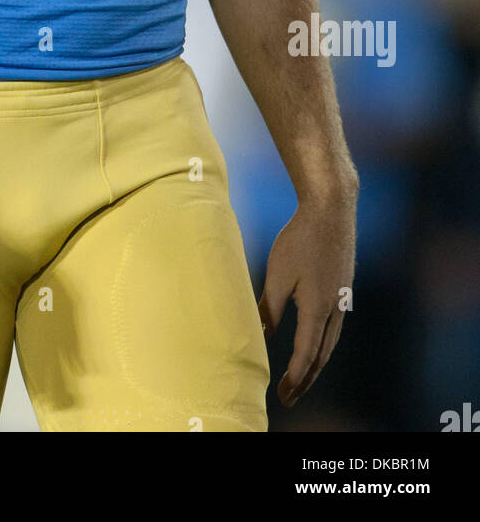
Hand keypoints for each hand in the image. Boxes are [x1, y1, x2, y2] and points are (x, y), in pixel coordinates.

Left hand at [258, 189, 356, 406]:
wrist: (331, 210)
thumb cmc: (301, 239)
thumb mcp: (278, 275)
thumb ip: (270, 307)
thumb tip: (262, 334)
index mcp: (318, 309)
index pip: (306, 354)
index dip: (294, 377)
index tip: (283, 395)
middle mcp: (336, 309)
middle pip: (322, 355)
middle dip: (306, 378)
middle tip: (291, 396)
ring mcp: (344, 298)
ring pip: (330, 341)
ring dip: (316, 363)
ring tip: (302, 377)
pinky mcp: (344, 287)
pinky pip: (334, 326)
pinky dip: (323, 343)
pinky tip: (315, 341)